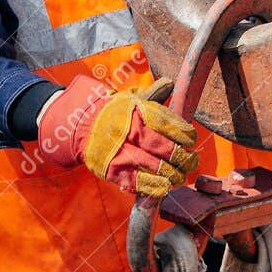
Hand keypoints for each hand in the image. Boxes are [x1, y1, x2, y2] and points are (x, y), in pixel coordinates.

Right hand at [38, 75, 199, 197]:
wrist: (81, 127)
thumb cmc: (115, 114)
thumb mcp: (132, 99)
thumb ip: (154, 94)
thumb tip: (170, 83)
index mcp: (137, 113)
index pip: (169, 125)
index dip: (185, 135)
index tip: (190, 140)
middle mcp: (130, 133)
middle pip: (165, 148)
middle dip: (183, 158)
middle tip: (190, 161)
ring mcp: (121, 153)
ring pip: (155, 168)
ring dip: (173, 175)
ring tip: (179, 176)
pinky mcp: (113, 171)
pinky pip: (139, 183)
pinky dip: (156, 187)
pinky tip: (165, 186)